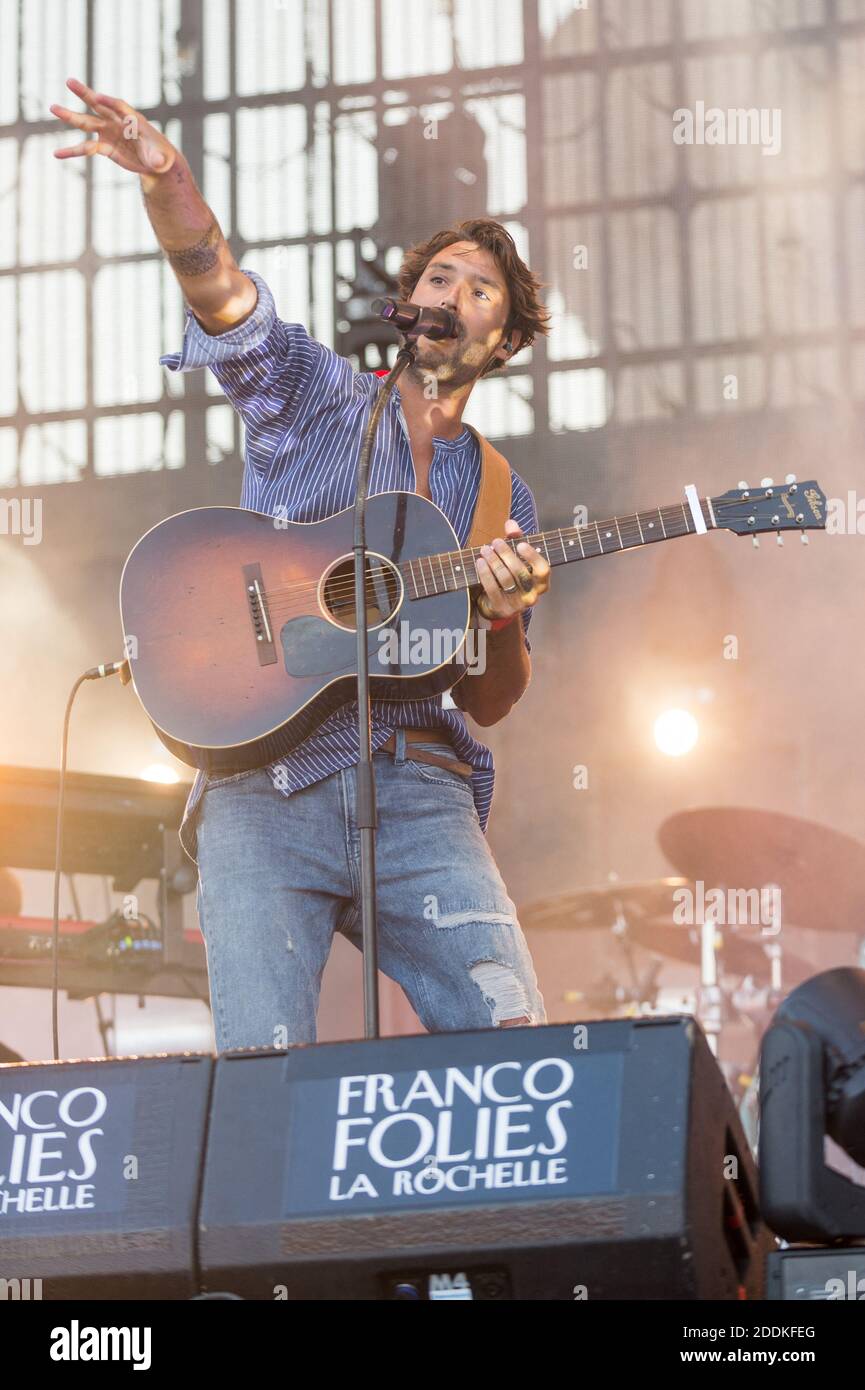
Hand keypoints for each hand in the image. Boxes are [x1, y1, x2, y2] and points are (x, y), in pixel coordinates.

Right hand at [50, 78, 177, 180]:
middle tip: (69, 81)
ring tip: (53, 108)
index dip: (109, 102)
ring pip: (87, 122)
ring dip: (70, 116)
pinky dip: (72, 151)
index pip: (120, 107)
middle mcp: (118, 122)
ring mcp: (109, 132)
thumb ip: (158, 158)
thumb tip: (158, 162)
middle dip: (85, 94)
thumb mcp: (162, 159)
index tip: (98, 97)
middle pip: (99, 105)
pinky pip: (86, 148)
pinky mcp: (104, 146)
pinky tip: (57, 154)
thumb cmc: (161, 156)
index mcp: (134, 120)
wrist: (156, 162)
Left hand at [475, 519, 550, 621]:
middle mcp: (532, 595)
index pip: (543, 570)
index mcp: (541, 583)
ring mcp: (518, 604)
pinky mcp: (502, 609)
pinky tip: (480, 562)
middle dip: (507, 555)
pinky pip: (493, 590)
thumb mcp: (517, 556)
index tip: (521, 544)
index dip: (533, 557)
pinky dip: (485, 574)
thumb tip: (511, 523)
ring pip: (506, 580)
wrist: (500, 604)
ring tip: (485, 549)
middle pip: (520, 572)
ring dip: (494, 562)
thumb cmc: (512, 575)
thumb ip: (516, 539)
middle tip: (496, 542)